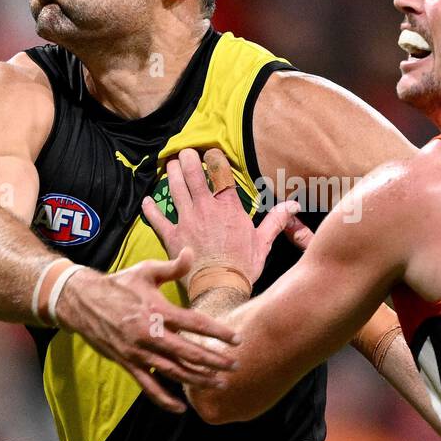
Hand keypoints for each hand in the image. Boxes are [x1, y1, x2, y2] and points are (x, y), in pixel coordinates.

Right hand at [53, 249, 240, 413]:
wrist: (81, 302)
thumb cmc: (118, 284)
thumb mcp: (145, 270)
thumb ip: (172, 267)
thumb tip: (191, 253)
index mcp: (157, 310)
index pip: (195, 323)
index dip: (218, 332)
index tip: (237, 339)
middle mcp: (149, 333)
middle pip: (189, 352)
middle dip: (215, 360)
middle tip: (235, 366)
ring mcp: (138, 351)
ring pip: (173, 371)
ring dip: (197, 379)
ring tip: (219, 384)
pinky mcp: (127, 363)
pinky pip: (148, 386)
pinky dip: (164, 399)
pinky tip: (181, 408)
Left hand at [142, 147, 302, 291]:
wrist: (220, 287)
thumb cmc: (242, 266)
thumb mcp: (263, 241)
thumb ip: (276, 220)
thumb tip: (293, 205)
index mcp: (228, 206)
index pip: (220, 172)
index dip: (214, 159)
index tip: (211, 153)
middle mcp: (205, 208)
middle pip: (192, 174)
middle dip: (187, 159)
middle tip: (184, 152)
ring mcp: (186, 220)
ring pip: (174, 188)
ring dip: (170, 173)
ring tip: (169, 164)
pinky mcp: (171, 236)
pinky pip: (156, 218)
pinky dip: (150, 208)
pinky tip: (147, 201)